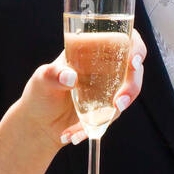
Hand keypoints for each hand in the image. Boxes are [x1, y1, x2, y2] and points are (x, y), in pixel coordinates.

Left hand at [11, 34, 146, 149]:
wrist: (39, 125)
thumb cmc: (39, 94)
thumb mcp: (41, 80)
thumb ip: (52, 75)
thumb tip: (70, 77)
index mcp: (91, 50)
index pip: (121, 39)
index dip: (134, 46)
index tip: (133, 61)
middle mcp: (104, 66)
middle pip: (133, 69)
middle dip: (132, 86)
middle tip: (119, 103)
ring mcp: (109, 88)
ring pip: (128, 94)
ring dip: (116, 110)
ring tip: (89, 125)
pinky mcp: (108, 109)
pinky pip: (113, 116)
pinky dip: (97, 127)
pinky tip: (75, 134)